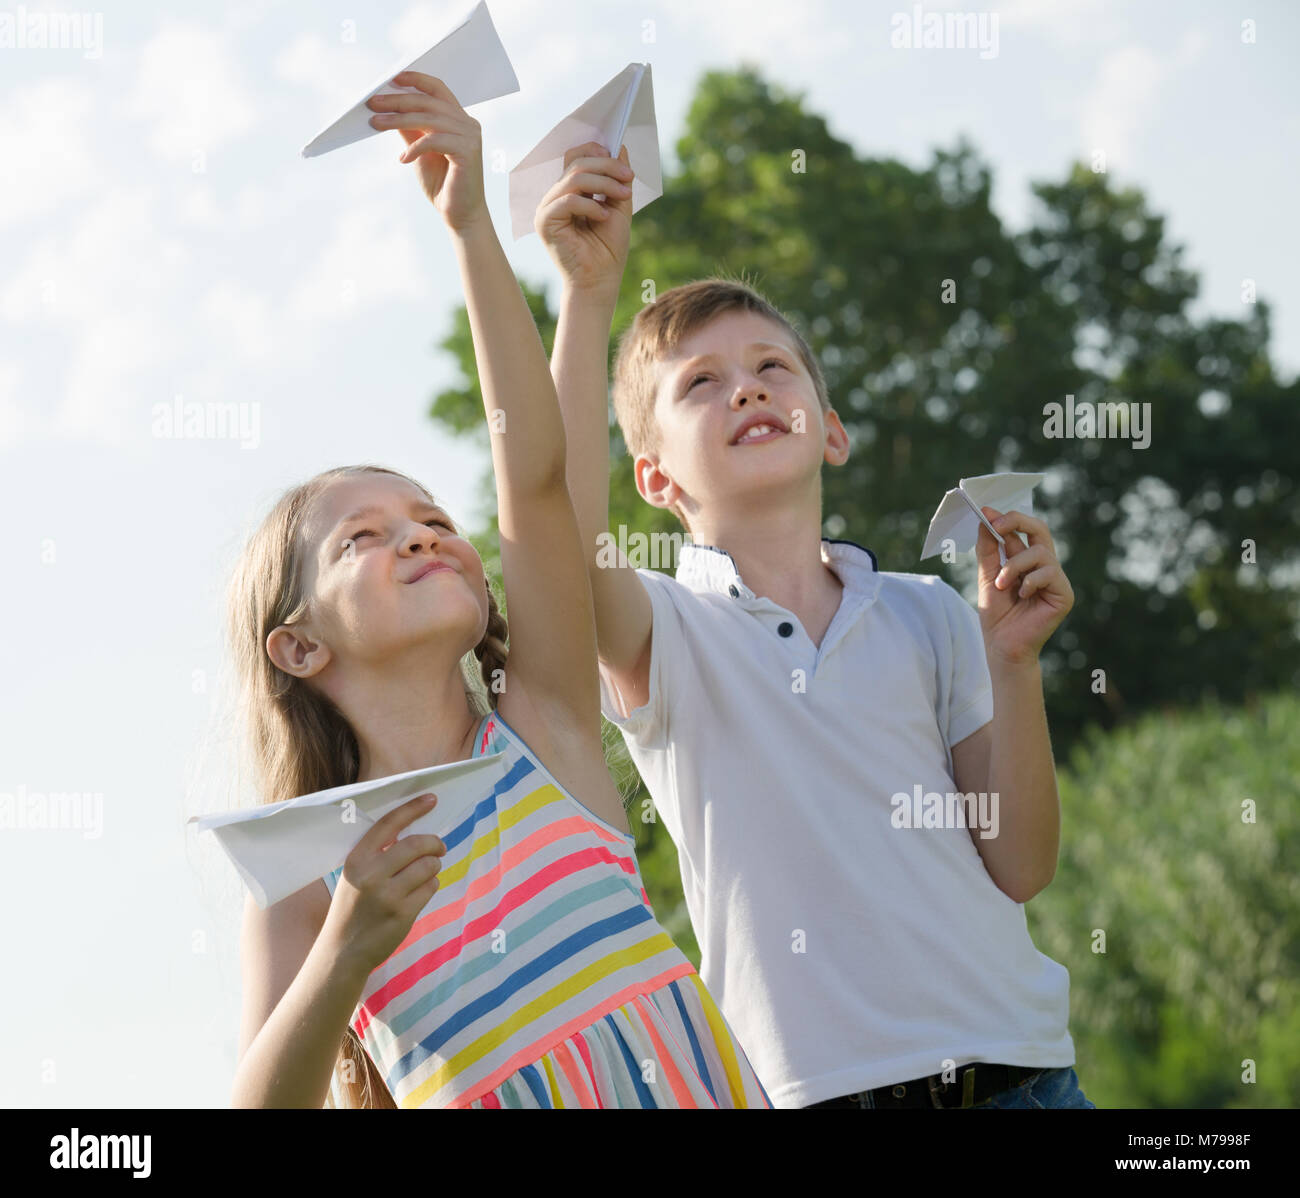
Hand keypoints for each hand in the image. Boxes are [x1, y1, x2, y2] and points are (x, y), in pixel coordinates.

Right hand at [322, 793, 446, 972]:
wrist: (343, 951)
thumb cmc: (353, 907)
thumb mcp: (355, 875)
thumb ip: (377, 854)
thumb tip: (413, 833)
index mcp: (357, 860)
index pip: (388, 824)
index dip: (412, 809)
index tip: (431, 799)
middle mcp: (371, 875)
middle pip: (417, 844)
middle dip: (434, 843)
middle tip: (439, 847)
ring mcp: (388, 895)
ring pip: (429, 866)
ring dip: (433, 866)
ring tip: (426, 873)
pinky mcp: (403, 913)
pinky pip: (431, 887)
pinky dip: (431, 885)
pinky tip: (419, 892)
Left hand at [366, 72, 484, 231]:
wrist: (460, 215)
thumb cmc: (441, 184)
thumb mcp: (419, 151)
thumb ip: (410, 128)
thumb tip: (388, 106)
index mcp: (459, 119)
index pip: (437, 90)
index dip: (415, 79)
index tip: (391, 79)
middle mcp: (468, 123)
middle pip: (428, 102)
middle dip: (397, 101)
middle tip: (373, 103)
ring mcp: (470, 136)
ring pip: (430, 119)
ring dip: (399, 120)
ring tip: (377, 123)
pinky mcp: (468, 151)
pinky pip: (435, 140)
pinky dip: (415, 147)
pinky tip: (402, 158)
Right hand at [535, 141, 632, 298]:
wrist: (600, 281)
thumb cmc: (608, 250)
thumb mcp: (618, 207)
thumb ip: (618, 180)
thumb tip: (621, 147)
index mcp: (570, 192)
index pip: (577, 158)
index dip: (598, 153)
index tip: (624, 166)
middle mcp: (555, 197)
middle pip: (577, 164)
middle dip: (607, 167)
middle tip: (629, 177)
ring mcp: (547, 208)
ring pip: (574, 178)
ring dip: (603, 183)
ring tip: (623, 196)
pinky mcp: (544, 221)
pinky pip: (568, 200)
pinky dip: (591, 205)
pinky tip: (604, 216)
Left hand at [975, 507, 1074, 667]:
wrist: (1002, 646)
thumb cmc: (997, 614)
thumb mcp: (987, 576)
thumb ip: (988, 549)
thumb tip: (985, 518)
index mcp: (1027, 560)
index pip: (1023, 530)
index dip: (1007, 519)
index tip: (986, 512)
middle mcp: (1045, 566)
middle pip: (1040, 529)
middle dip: (1017, 522)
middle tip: (997, 526)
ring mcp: (1057, 579)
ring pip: (1040, 552)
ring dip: (1014, 566)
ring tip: (1002, 584)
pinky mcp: (1064, 594)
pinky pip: (1049, 573)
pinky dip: (1029, 581)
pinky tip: (1021, 595)